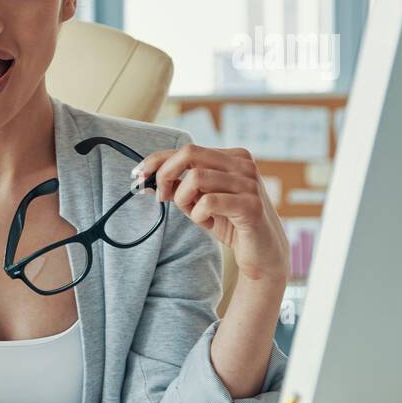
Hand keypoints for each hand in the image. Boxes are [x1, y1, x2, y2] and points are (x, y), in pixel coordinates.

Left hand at [132, 143, 289, 283]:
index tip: (138, 174)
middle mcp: (243, 165)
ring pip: (196, 177)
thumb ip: (180, 186)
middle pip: (190, 153)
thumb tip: (147, 177)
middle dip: (165, 173)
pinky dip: (198, 214)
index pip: (188, 149)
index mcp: (232, 157)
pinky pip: (208, 202)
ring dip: (183, 199)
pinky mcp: (251, 205)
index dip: (158, 160)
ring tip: (193, 213)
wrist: (262, 253)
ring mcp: (249, 183)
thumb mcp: (201, 201)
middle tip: (160, 196)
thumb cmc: (231, 223)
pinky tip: (207, 222)